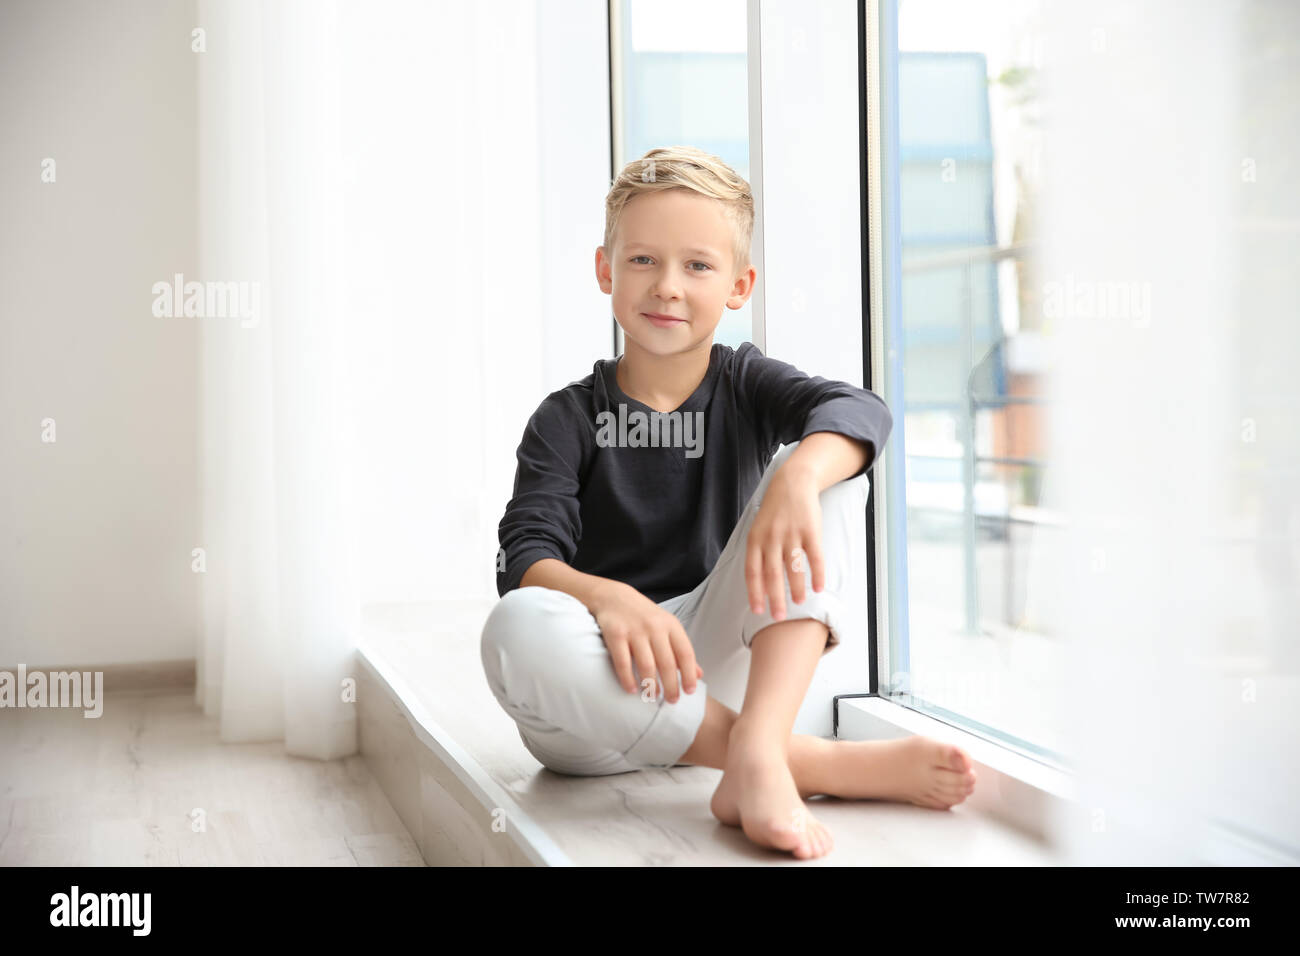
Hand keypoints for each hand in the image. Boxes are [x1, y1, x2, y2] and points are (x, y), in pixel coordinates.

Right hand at [587, 580, 702, 702]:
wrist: (613, 597)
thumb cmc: (643, 616)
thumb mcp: (667, 627)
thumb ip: (681, 650)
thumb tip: (699, 674)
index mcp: (671, 625)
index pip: (685, 653)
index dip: (689, 674)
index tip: (690, 691)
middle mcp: (654, 627)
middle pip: (667, 663)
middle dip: (671, 686)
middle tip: (672, 701)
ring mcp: (635, 631)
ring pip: (646, 665)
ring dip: (651, 686)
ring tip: (653, 697)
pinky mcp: (616, 635)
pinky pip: (623, 663)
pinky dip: (628, 679)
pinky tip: (632, 689)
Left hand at [745, 463, 824, 620]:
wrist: (792, 482)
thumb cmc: (774, 511)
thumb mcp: (758, 529)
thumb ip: (759, 553)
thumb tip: (760, 585)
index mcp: (755, 539)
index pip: (752, 571)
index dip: (755, 592)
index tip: (758, 610)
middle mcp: (771, 538)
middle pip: (772, 573)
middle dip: (775, 598)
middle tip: (779, 617)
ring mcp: (791, 533)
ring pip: (793, 567)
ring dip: (796, 588)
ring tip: (798, 603)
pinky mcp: (810, 530)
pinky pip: (815, 557)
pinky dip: (817, 574)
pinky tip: (819, 588)